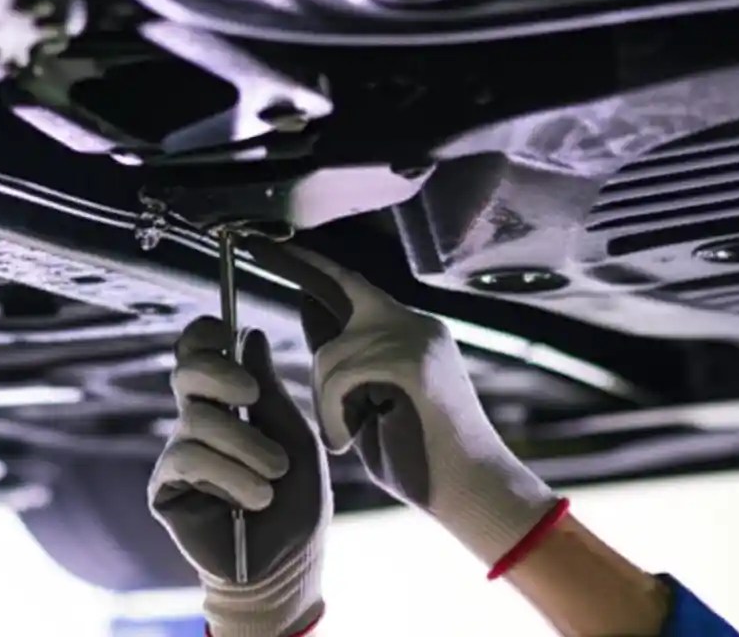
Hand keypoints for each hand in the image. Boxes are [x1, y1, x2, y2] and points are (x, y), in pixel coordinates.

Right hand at [149, 317, 328, 636]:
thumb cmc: (298, 500)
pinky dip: (227, 474)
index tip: (225, 328)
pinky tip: (253, 498)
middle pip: (186, 371)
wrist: (286, 562)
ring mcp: (179, 452)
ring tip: (274, 476)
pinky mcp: (165, 486)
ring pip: (196, 418)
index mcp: (228, 403)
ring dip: (244, 445)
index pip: (199, 353)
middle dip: (219, 373)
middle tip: (250, 395)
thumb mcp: (296, 436)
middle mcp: (198, 421)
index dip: (203, 334)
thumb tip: (250, 332)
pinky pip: (186, 457)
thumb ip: (270, 390)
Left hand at [247, 241, 566, 575]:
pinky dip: (335, 414)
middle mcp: (418, 324)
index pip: (350, 284)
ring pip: (333, 352)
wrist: (475, 494)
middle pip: (337, 307)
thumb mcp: (369, 403)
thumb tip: (307, 313)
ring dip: (327, 404)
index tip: (262, 244)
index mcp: (413, 331)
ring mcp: (418, 338)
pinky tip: (349, 441)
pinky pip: (343, 375)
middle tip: (312, 376)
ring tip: (348, 437)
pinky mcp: (412, 361)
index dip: (308, 265)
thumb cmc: (421, 463)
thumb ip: (344, 360)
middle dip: (311, 336)